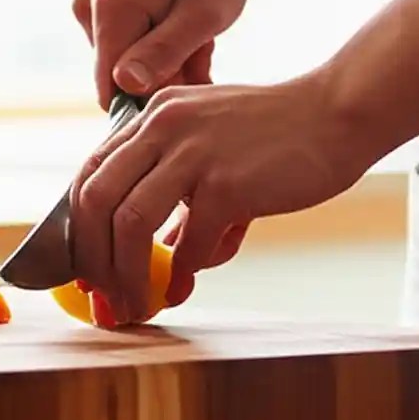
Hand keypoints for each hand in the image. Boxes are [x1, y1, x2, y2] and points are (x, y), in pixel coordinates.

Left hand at [67, 74, 364, 324]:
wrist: (339, 114)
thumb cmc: (281, 135)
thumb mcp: (213, 146)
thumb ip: (180, 193)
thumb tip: (165, 259)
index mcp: (154, 115)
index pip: (91, 173)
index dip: (79, 228)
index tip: (86, 268)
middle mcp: (163, 126)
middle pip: (95, 199)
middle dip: (91, 258)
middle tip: (102, 296)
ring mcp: (192, 152)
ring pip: (129, 223)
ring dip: (126, 276)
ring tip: (136, 306)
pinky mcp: (226, 183)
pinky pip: (191, 243)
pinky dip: (184, 273)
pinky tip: (186, 289)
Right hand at [72, 0, 252, 109]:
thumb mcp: (204, 14)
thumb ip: (164, 54)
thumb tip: (125, 88)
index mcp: (110, 12)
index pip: (113, 92)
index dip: (154, 97)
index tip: (193, 76)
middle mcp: (88, 8)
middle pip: (122, 79)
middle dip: (167, 75)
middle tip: (206, 49)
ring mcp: (90, 5)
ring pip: (129, 63)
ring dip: (170, 59)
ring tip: (200, 33)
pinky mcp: (99, 3)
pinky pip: (129, 44)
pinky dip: (163, 43)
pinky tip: (186, 24)